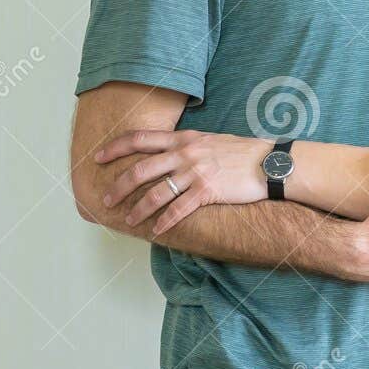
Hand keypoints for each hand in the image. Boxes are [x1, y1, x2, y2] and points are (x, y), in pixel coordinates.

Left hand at [91, 128, 271, 234]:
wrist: (270, 163)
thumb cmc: (242, 152)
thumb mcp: (210, 140)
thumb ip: (187, 145)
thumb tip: (167, 154)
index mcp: (184, 138)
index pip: (141, 138)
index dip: (115, 147)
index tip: (98, 157)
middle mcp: (186, 153)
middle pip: (141, 168)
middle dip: (119, 185)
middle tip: (106, 199)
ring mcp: (196, 172)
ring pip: (156, 192)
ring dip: (138, 208)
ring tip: (128, 220)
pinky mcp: (208, 191)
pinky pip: (179, 209)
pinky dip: (165, 221)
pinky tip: (157, 230)